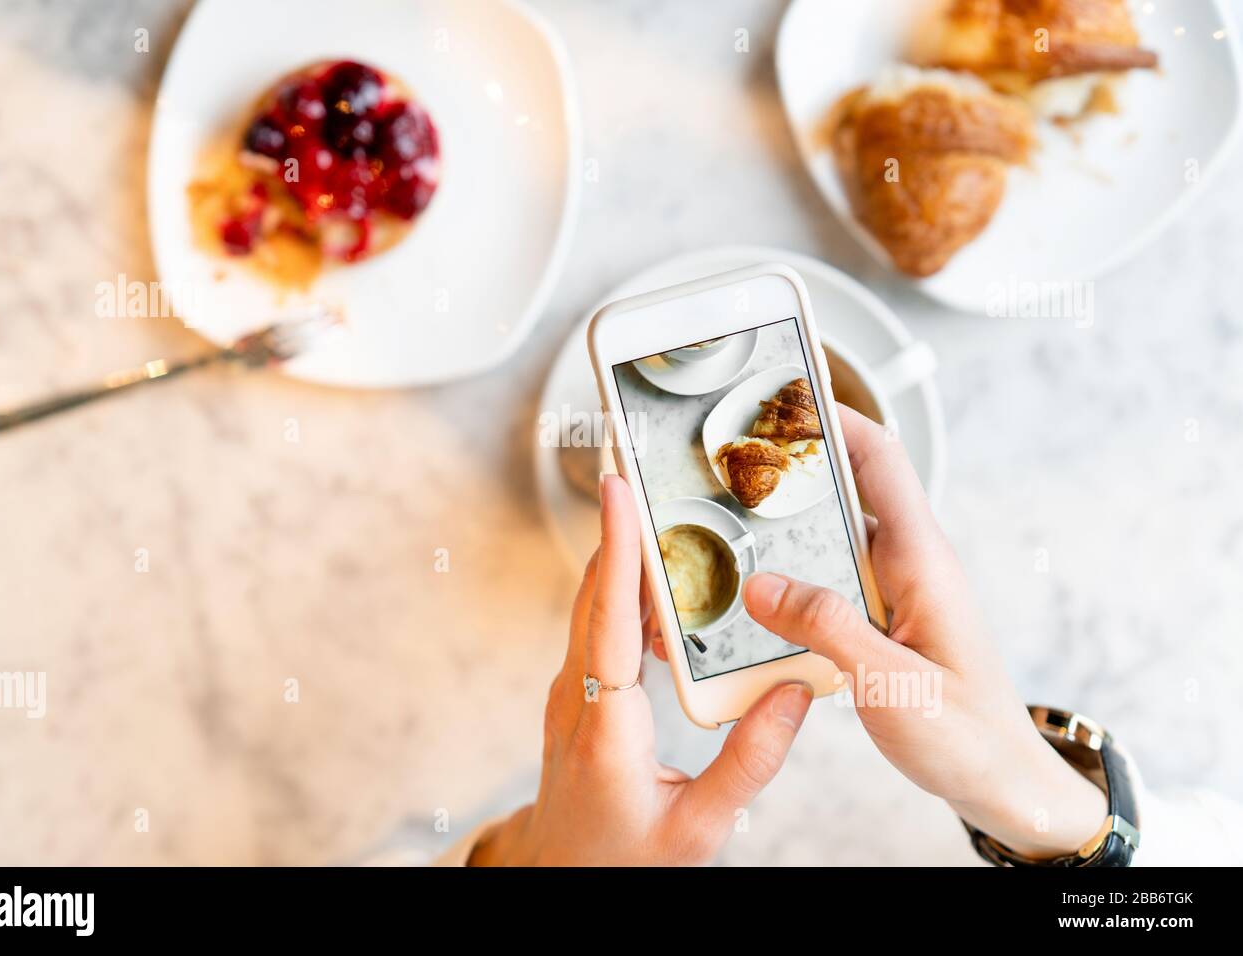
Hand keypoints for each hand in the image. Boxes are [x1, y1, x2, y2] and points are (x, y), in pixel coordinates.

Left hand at [470, 473, 812, 865]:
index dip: (616, 548)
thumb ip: (750, 763)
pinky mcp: (580, 690)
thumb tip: (794, 694)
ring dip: (623, 551)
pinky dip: (626, 586)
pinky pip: (600, 623)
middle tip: (642, 462)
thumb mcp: (698, 828)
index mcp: (604, 722)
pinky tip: (661, 575)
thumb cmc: (622, 860)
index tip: (618, 488)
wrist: (562, 875)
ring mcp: (572, 689)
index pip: (608, 619)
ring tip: (657, 499)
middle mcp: (578, 693)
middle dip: (618, 523)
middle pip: (594, 591)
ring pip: (594, 602)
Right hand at [735, 405, 1106, 859]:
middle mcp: (909, 565)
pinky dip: (792, 576)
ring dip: (786, 527)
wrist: (1004, 785)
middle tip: (729, 461)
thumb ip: (829, 631)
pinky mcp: (883, 621)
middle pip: (847, 489)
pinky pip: (831, 581)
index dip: (834, 419)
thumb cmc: (967, 739)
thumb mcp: (894, 687)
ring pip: (833, 537)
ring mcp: (896, 592)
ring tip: (725, 522)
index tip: (782, 399)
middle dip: (792, 468)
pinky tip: (755, 597)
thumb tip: (763, 587)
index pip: (881, 461)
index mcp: (922, 562)